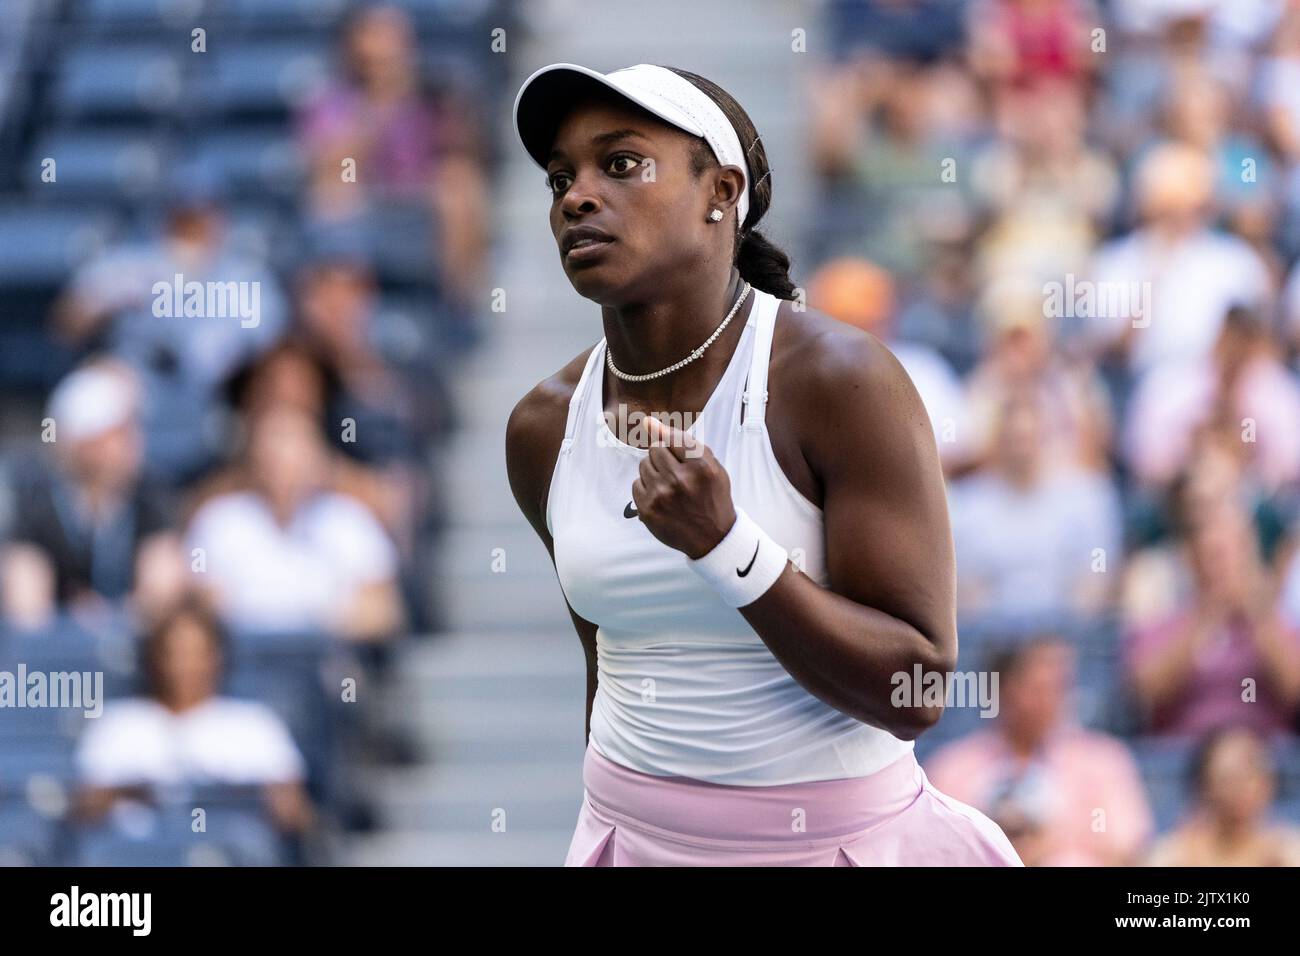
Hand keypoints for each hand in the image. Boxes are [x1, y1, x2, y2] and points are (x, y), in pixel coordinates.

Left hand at [631, 415, 736, 558]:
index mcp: (701, 466)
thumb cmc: (711, 496)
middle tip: (676, 473)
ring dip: (654, 472)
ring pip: (643, 465)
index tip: (674, 452)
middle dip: (664, 457)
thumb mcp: (710, 465)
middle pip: (655, 449)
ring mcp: (662, 496)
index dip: (672, 445)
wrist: (713, 538)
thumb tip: (647, 423)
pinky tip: (662, 498)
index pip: (671, 437)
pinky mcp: (648, 510)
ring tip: (669, 486)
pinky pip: (636, 484)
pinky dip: (647, 488)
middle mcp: (681, 480)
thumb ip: (682, 441)